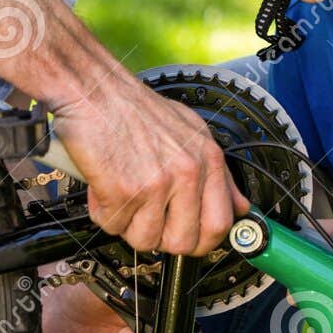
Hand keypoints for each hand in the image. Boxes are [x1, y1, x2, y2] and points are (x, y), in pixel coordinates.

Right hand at [51, 74, 247, 255]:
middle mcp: (187, 171)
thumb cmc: (134, 108)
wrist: (93, 90)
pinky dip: (102, 211)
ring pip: (145, 240)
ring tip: (122, 196)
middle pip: (183, 242)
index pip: (221, 223)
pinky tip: (104, 186)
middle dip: (160, 237)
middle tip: (146, 218)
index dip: (203, 241)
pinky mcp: (124, 190)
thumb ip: (216, 173)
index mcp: (207, 158)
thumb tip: (238, 206)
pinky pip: (112, 225)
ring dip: (127, 224)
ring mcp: (157, 183)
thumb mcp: (190, 131)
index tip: (190, 239)